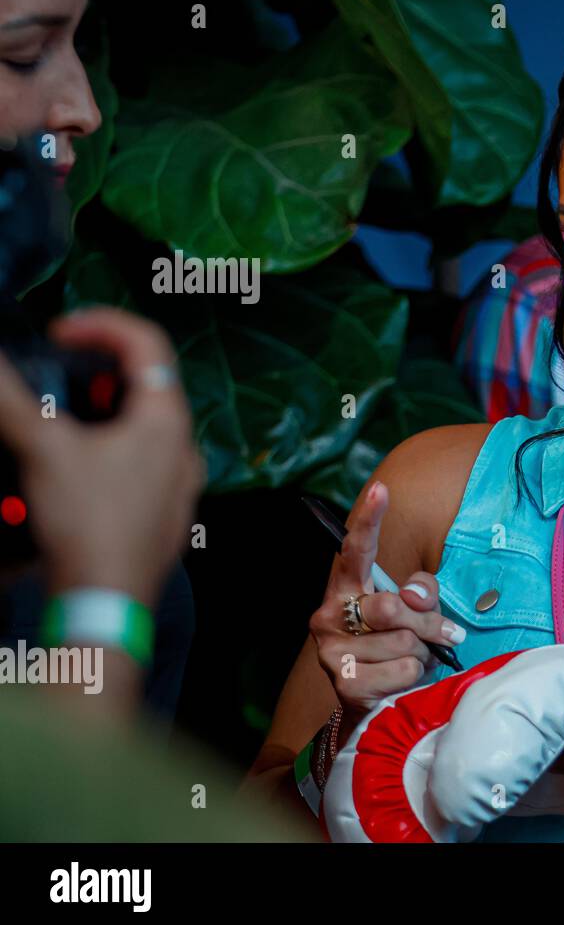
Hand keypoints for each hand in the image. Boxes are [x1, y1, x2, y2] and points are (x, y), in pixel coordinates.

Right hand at [0, 308, 203, 607]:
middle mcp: (184, 448)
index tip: (62, 332)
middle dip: (97, 374)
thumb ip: (15, 401)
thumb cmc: (89, 525)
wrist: (105, 600)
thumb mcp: (43, 450)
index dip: (101, 324)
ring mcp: (180, 484)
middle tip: (56, 380)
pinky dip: (108, 453)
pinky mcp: (166, 513)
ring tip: (59, 427)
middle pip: (147, 385)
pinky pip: (141, 466)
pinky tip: (74, 472)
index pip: (148, 343)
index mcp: (167, 420)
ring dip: (101, 415)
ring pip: (143, 428)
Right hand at [309, 480, 463, 734]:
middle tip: (437, 636)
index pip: (357, 550)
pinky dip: (413, 677)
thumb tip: (413, 596)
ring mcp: (332, 651)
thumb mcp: (414, 614)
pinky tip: (399, 682)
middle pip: (393, 606)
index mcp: (347, 589)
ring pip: (404, 642)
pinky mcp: (344, 684)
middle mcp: (329, 615)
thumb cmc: (396, 648)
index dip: (370, 520)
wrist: (373, 704)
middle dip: (426, 623)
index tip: (383, 489)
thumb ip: (421, 594)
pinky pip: (403, 671)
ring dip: (421, 655)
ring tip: (410, 662)